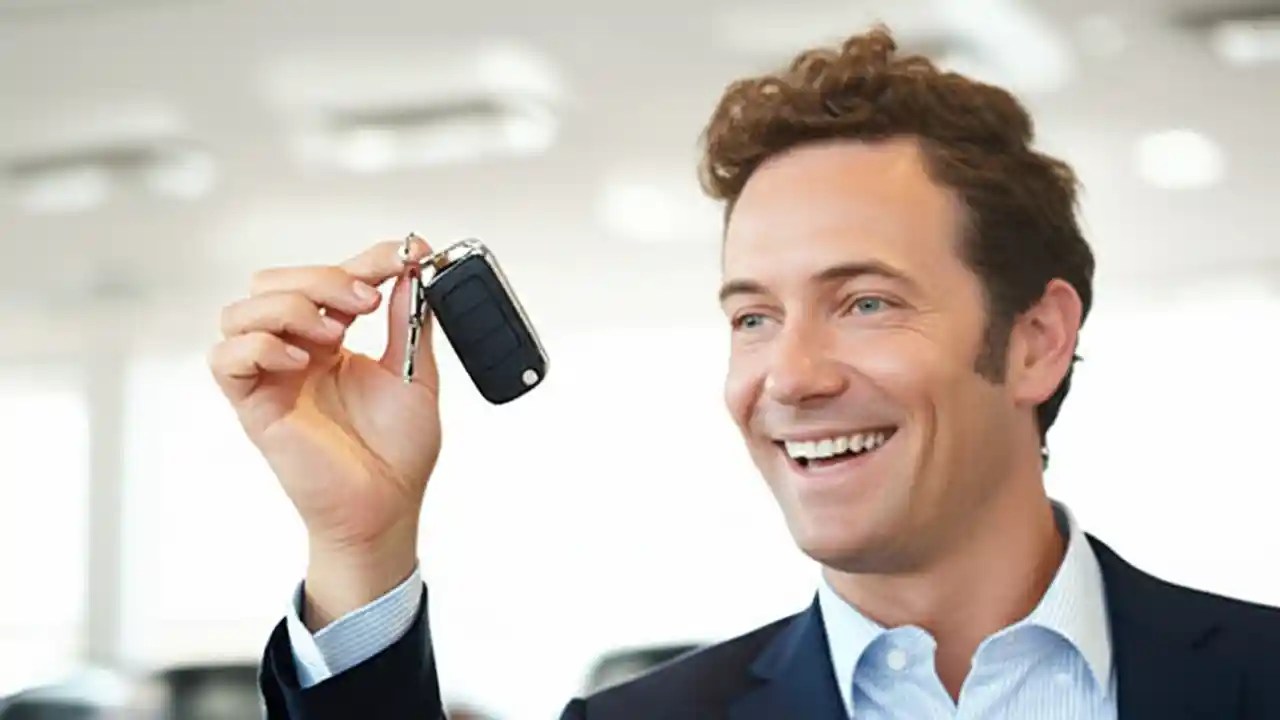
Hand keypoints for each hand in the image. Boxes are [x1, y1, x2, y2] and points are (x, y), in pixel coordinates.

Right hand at [209, 237, 439, 628]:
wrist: (387, 507)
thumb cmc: (398, 452)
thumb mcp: (416, 373)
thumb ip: (410, 320)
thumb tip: (416, 271)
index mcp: (331, 341)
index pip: (330, 278)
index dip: (366, 258)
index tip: (406, 254)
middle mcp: (294, 351)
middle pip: (274, 281)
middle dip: (323, 277)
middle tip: (367, 302)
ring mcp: (270, 377)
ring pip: (242, 309)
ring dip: (291, 306)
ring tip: (335, 335)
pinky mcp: (253, 405)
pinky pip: (225, 358)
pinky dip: (259, 344)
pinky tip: (301, 359)